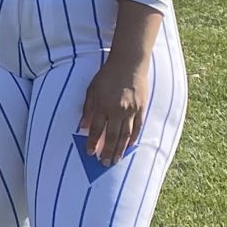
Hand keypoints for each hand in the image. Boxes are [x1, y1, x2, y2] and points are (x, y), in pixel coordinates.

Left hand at [78, 51, 151, 167]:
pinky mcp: (142, 108)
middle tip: (104, 164)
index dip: (92, 142)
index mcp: (103, 105)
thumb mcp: (92, 89)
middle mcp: (117, 110)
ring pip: (125, 135)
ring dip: (119, 150)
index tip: (90, 153)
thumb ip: (88, 108)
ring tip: (115, 160)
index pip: (97, 129)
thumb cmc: (107, 75)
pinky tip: (128, 147)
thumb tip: (84, 126)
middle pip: (112, 136)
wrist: (130, 63)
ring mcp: (131, 110)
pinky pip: (137, 128)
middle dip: (107, 151)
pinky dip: (133, 139)